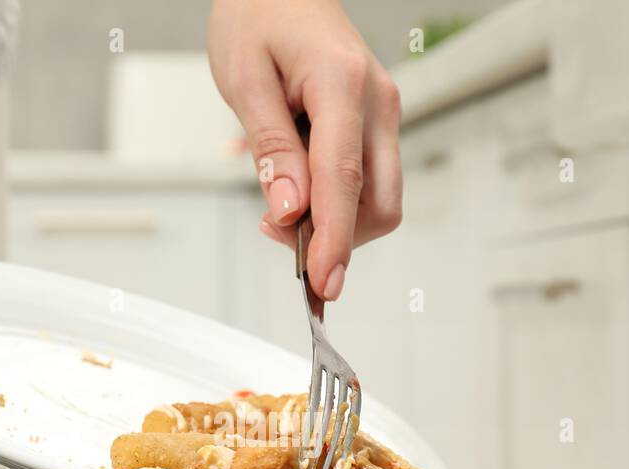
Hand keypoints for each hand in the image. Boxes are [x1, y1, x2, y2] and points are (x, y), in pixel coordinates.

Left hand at [208, 0, 401, 301]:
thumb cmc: (258, 14)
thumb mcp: (244, 78)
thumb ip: (270, 148)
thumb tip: (289, 210)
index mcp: (343, 85)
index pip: (344, 182)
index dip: (334, 241)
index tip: (324, 283)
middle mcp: (378, 102)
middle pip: (378, 204)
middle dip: (335, 238)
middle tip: (275, 231)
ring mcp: (383, 113)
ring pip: (377, 200)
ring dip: (334, 222)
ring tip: (280, 202)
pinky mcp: (377, 123)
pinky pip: (367, 181)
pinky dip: (337, 202)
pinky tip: (299, 188)